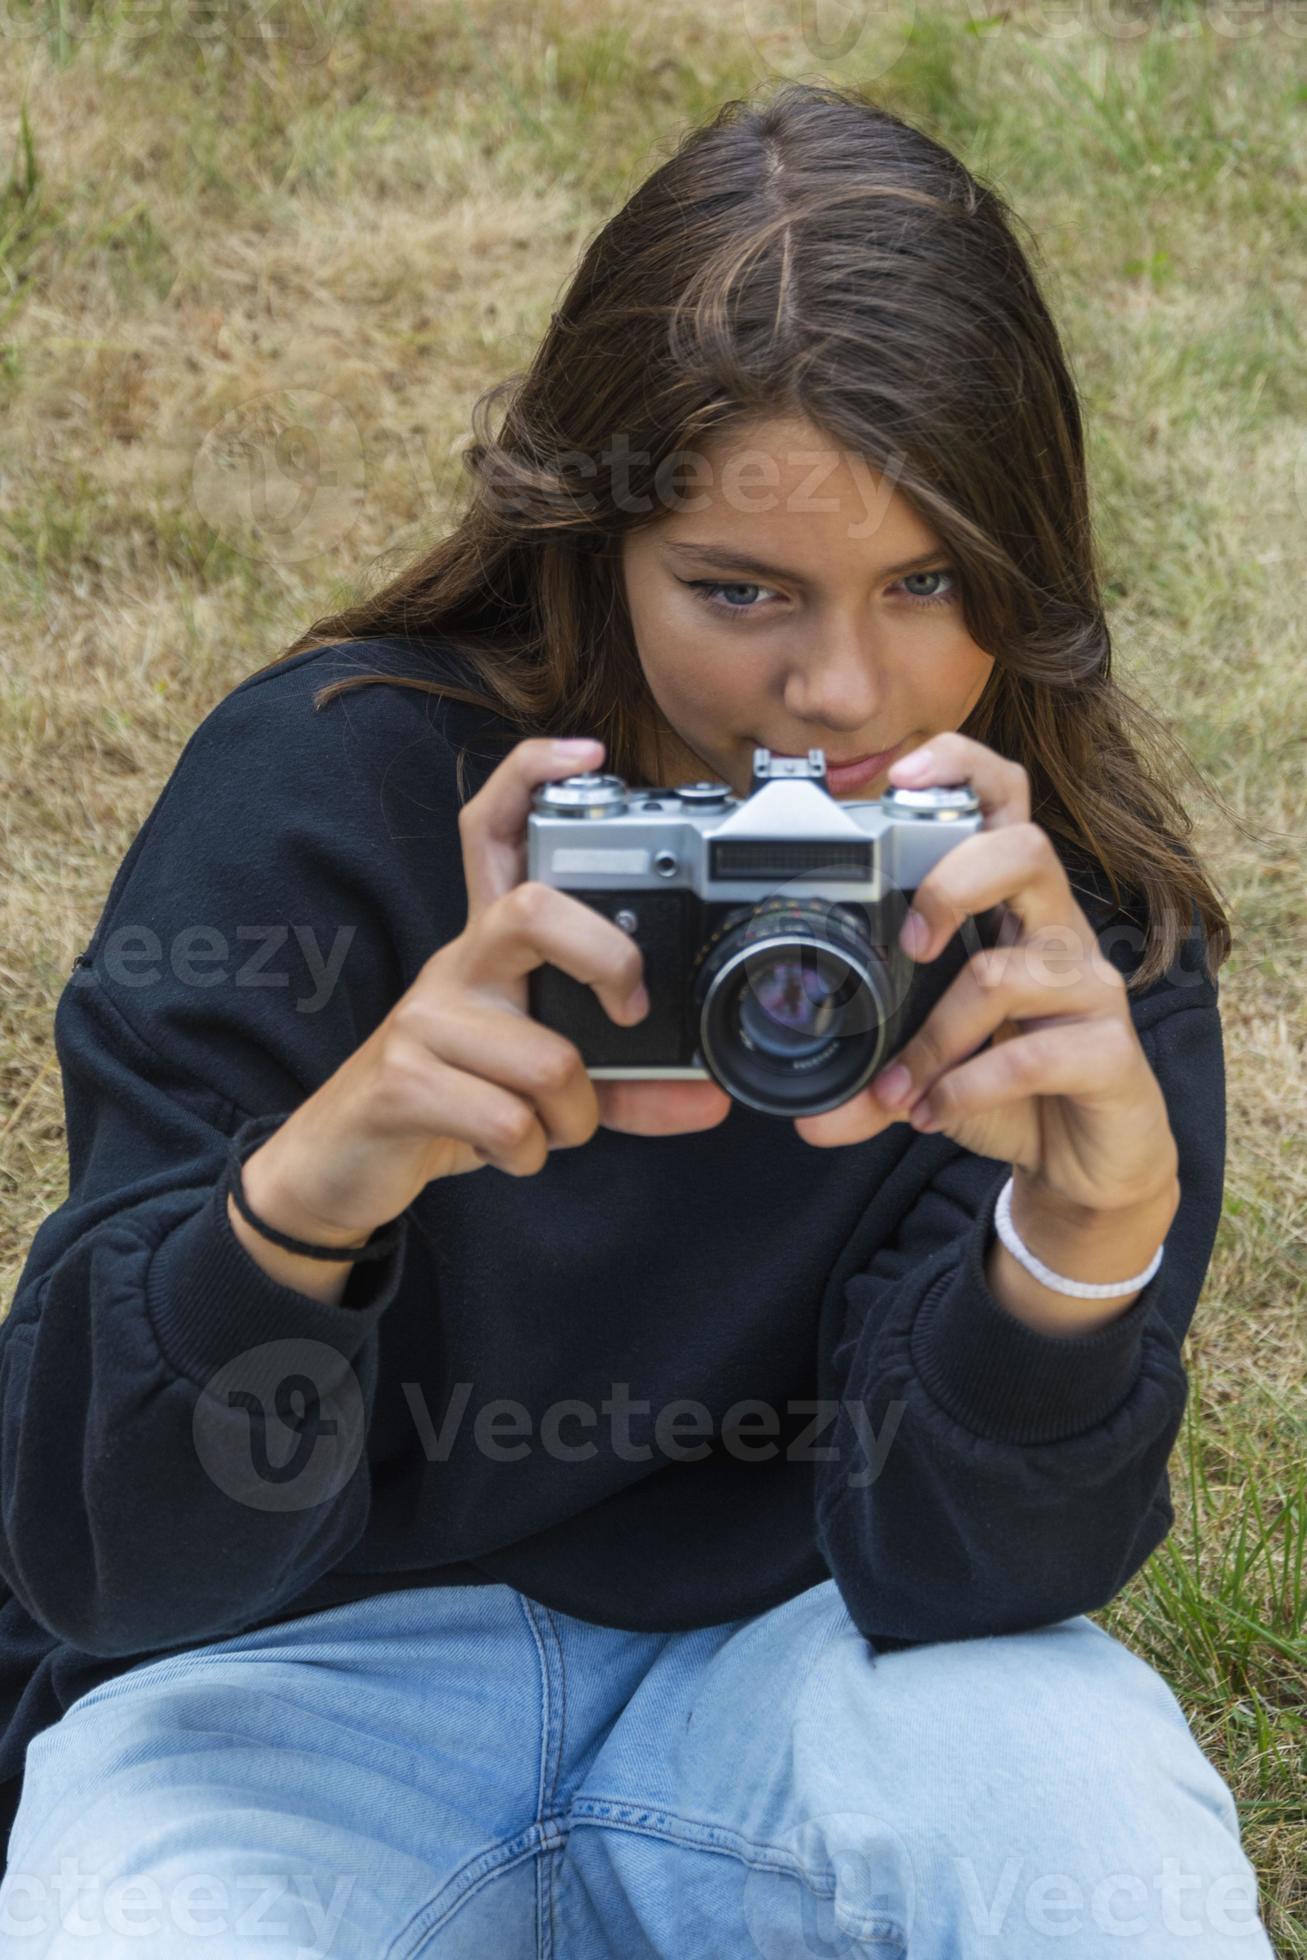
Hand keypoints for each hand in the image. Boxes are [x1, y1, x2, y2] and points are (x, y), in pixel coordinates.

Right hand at [240, 735, 730, 1245]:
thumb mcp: (545, 1087)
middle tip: (631, 1009)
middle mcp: (456, 964)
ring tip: (553, 1127)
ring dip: (575, 1118)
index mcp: (489, 947)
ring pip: (549, 1059)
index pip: (494, 830)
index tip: (588, 754)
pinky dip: (533, 1154)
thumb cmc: (453, 1102)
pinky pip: (510, 1121)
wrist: (343, 1162)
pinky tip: (510, 1151)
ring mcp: (424, 1019)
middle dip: (607, 960)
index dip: (532, 779)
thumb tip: (711, 1100)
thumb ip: (625, 1085)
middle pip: (533, 911)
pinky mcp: (402, 1081)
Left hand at [792, 733, 1179, 1215]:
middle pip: (1027, 849)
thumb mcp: (929, 1069)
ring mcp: (1090, 989)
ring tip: (897, 1089)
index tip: (901, 774)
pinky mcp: (1110, 1053)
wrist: (1087, 1158)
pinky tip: (935, 1110)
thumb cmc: (1012, 1082)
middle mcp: (1055, 933)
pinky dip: (968, 1086)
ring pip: (1006, 972)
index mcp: (1009, 909)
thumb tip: (804, 1116)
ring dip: (934, 1038)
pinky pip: (1034, 1054)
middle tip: (910, 941)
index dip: (962, 769)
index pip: (1004, 805)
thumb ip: (869, 1080)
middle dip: (953, 882)